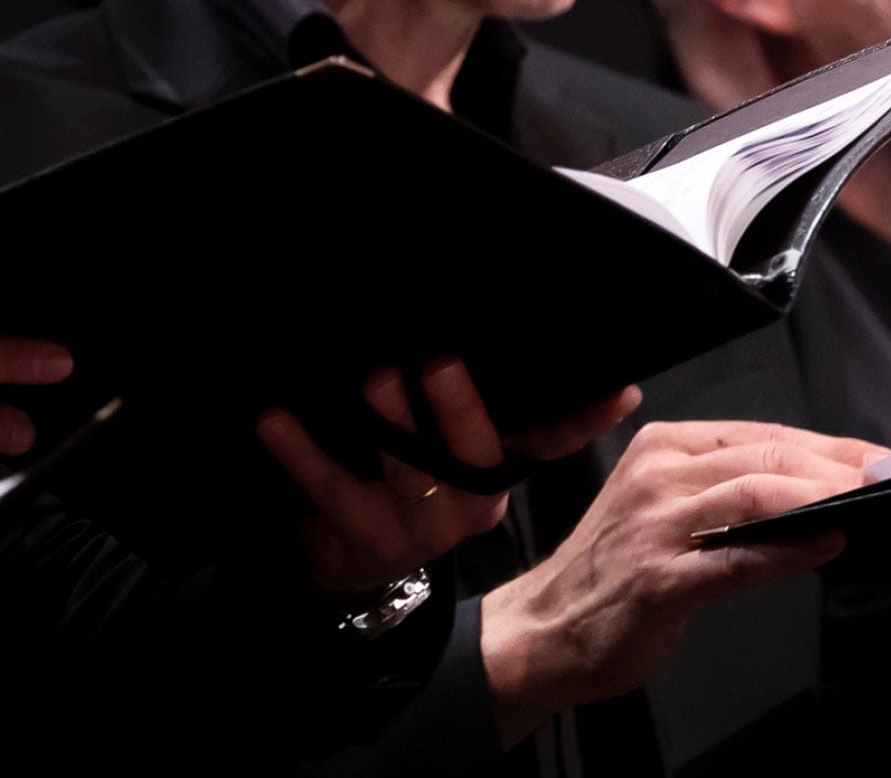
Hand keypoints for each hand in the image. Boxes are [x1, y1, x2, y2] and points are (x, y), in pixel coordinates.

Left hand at [259, 361, 640, 593]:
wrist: (348, 561)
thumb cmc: (402, 481)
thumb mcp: (447, 448)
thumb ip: (474, 406)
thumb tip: (506, 330)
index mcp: (496, 473)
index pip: (548, 441)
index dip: (582, 419)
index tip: (616, 387)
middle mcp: (469, 501)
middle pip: (476, 455)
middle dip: (461, 410)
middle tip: (440, 363)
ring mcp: (420, 525)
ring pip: (411, 472)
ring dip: (392, 424)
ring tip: (374, 381)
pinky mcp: (367, 538)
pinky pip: (333, 490)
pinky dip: (301, 452)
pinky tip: (274, 420)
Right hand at [478, 419, 877, 742]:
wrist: (545, 629)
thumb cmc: (612, 573)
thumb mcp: (666, 510)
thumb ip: (730, 494)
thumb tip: (819, 491)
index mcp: (660, 450)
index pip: (762, 433)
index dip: (831, 445)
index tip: (881, 459)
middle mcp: (656, 477)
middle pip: (766, 457)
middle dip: (840, 468)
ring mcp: (655, 527)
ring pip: (756, 496)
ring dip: (823, 501)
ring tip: (868, 508)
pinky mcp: (660, 580)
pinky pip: (738, 560)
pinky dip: (788, 553)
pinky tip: (823, 550)